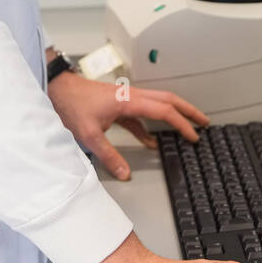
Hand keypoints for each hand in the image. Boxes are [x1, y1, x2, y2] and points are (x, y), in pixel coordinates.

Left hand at [47, 71, 208, 179]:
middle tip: (204, 122)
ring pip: (157, 104)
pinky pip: (141, 115)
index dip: (182, 123)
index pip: (164, 110)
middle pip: (168, 100)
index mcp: (129, 101)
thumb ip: (109, 156)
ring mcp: (126, 99)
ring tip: (185, 129)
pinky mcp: (119, 105)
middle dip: (188, 111)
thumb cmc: (72, 105)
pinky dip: (150, 127)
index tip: (194, 135)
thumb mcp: (89, 135)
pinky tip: (151, 142)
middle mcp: (132, 96)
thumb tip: (125, 173)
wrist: (57, 89)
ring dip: (173, 115)